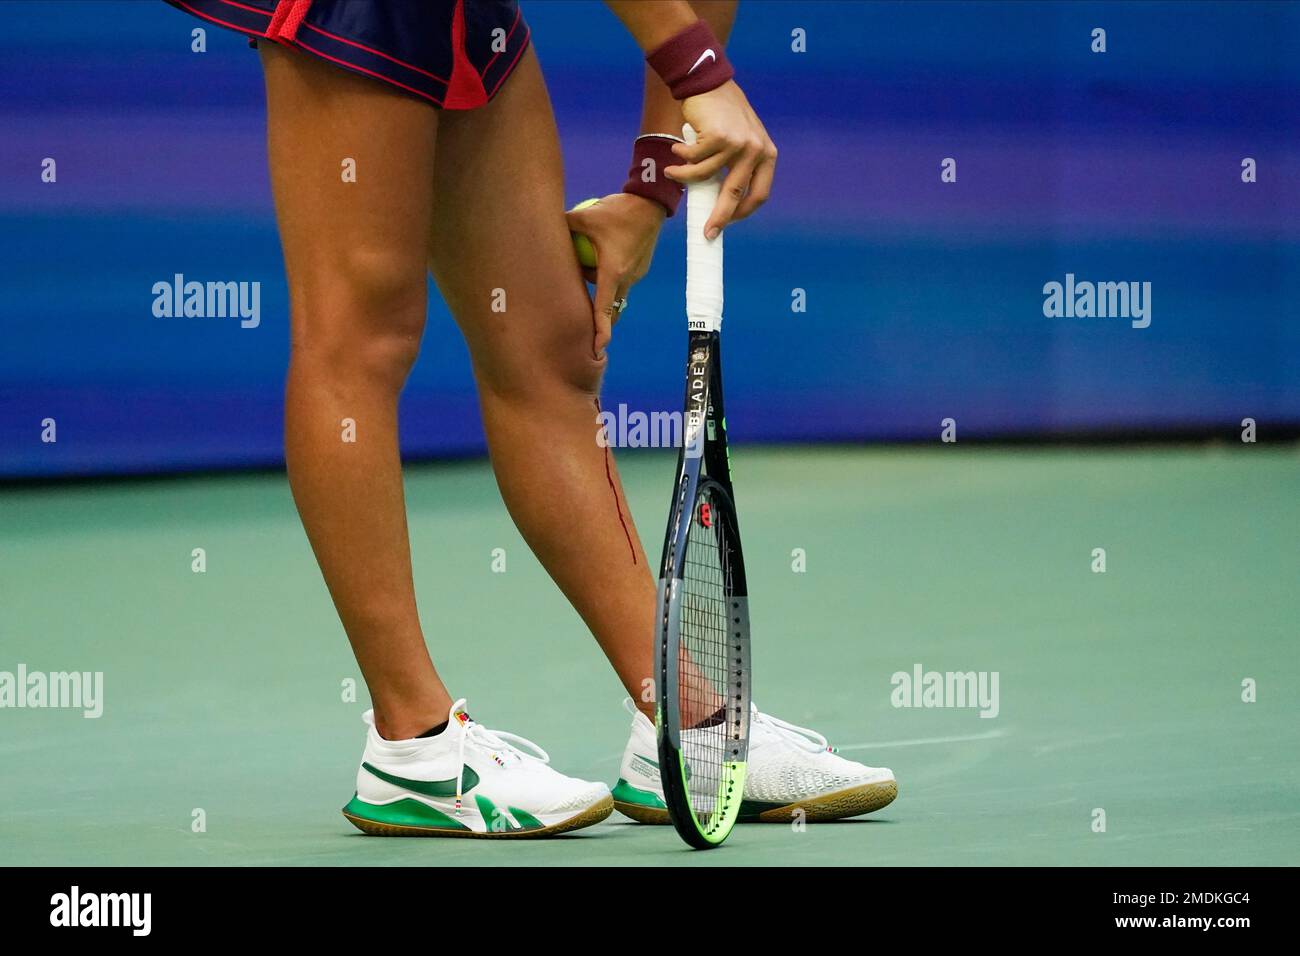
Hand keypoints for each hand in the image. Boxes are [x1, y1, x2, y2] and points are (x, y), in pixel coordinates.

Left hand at [565, 192, 665, 357]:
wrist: (650, 203)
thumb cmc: (617, 210)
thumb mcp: (585, 216)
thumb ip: (562, 226)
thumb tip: (538, 230)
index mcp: (612, 272)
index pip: (604, 309)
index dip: (600, 332)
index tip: (597, 349)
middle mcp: (627, 278)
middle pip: (610, 305)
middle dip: (599, 315)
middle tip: (582, 316)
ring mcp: (636, 274)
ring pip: (614, 290)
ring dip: (602, 286)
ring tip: (593, 260)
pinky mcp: (641, 267)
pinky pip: (622, 278)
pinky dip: (612, 274)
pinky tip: (607, 251)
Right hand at [670, 80, 776, 236]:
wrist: (708, 82)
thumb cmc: (722, 115)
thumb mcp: (740, 141)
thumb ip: (738, 167)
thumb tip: (721, 206)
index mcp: (766, 155)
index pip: (759, 195)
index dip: (741, 213)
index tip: (725, 225)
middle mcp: (756, 150)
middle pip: (735, 195)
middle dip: (718, 217)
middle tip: (705, 232)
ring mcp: (738, 143)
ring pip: (705, 176)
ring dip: (684, 177)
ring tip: (672, 172)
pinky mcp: (718, 136)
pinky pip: (693, 159)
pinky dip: (681, 157)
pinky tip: (677, 148)